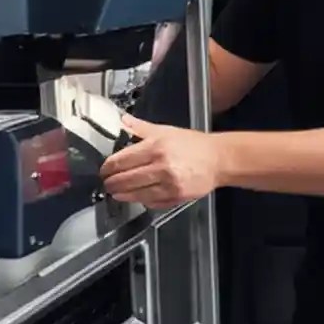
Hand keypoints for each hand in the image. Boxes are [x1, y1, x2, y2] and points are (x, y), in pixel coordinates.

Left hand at [99, 114, 221, 209]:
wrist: (218, 159)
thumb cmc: (193, 144)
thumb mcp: (166, 131)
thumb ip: (141, 128)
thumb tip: (122, 121)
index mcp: (156, 147)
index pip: (122, 160)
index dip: (108, 167)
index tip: (104, 170)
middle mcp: (161, 166)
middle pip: (125, 179)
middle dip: (111, 183)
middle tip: (107, 183)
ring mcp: (168, 184)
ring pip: (136, 194)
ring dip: (122, 195)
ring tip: (116, 193)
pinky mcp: (175, 197)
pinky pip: (152, 202)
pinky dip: (142, 201)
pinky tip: (137, 197)